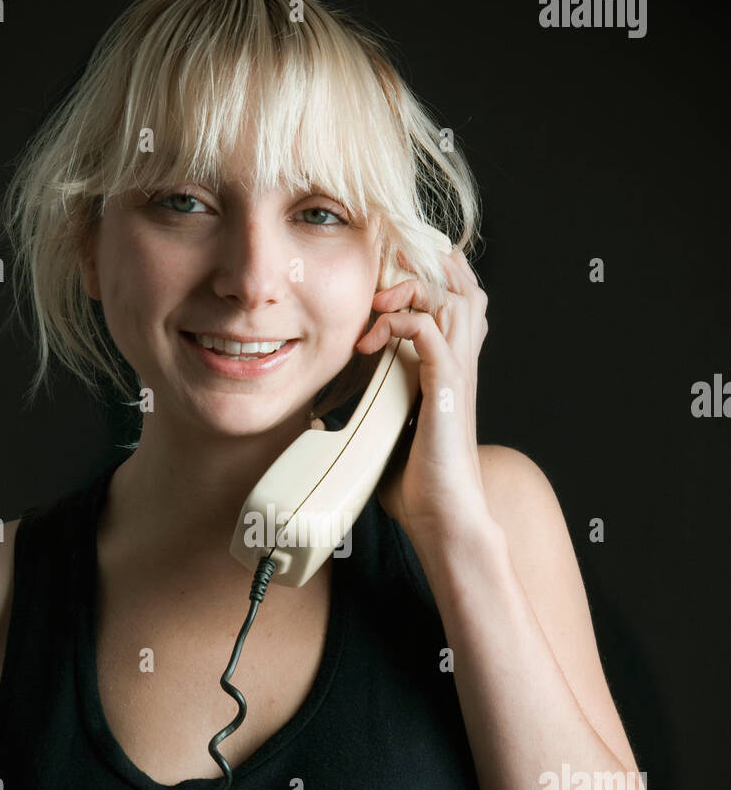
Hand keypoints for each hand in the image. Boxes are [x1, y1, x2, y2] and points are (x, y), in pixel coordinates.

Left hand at [355, 245, 490, 544]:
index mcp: (450, 373)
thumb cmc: (419, 491)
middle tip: (383, 274)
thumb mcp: (387, 440)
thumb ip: (371, 418)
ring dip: (412, 289)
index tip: (384, 282)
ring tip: (378, 304)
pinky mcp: (447, 390)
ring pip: (453, 298)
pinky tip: (374, 338)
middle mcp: (460, 366)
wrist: (446, 521)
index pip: (456, 304)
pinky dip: (402, 321)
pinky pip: (431, 331)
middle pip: (464, 287)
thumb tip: (326, 422)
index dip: (429, 279)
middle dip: (425, 268)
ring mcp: (457, 376)